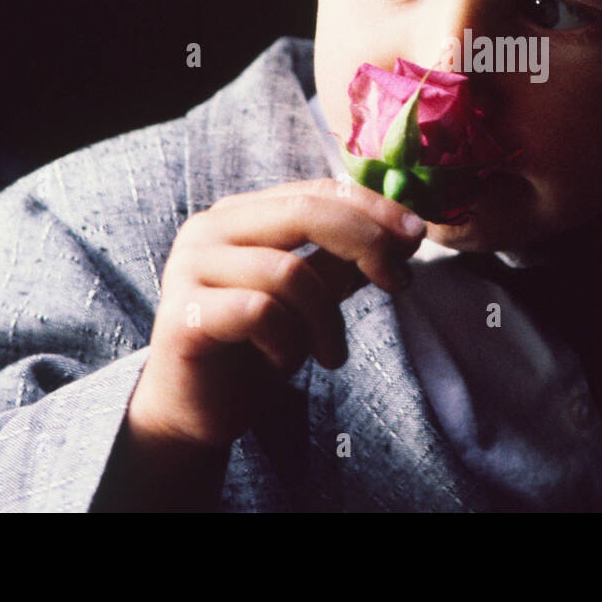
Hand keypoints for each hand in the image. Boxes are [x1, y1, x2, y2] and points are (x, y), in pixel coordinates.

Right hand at [127, 178, 425, 450]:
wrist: (197, 411)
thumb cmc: (256, 347)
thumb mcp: (311, 298)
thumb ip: (341, 262)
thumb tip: (400, 236)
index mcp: (242, 214)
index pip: (317, 191)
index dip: (373, 209)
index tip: (417, 236)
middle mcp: (211, 228)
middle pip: (305, 212)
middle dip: (366, 242)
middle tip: (400, 282)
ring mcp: (190, 267)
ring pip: (288, 272)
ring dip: (326, 318)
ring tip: (332, 353)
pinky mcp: (184, 314)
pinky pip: (259, 312)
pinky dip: (287, 340)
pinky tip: (284, 361)